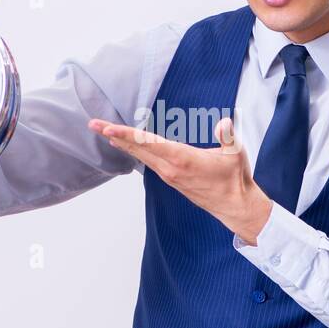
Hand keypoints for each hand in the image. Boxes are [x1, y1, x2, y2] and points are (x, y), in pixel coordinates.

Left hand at [88, 116, 273, 245]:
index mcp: (183, 159)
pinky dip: (135, 150)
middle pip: (137, 148)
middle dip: (114, 135)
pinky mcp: (171, 178)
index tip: (108, 128)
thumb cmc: (234, 178)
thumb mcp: (235, 154)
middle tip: (93, 124)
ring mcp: (169, 175)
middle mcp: (170, 168)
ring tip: (105, 131)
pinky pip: (148, 161)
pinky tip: (128, 145)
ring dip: (122, 142)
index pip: (149, 143)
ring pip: (141, 155)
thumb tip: (224, 121)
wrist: (234, 206)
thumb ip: (228, 136)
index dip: (127, 134)